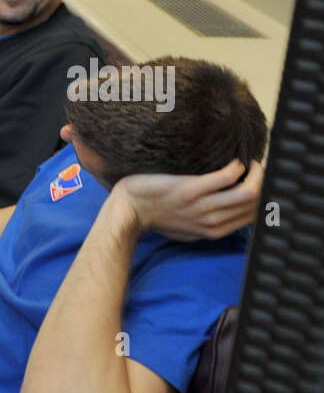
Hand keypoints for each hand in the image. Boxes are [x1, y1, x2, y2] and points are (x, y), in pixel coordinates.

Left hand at [114, 158, 263, 240]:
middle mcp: (211, 221)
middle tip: (258, 168)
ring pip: (248, 192)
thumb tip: (226, 213)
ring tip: (251, 163)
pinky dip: (237, 167)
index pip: (253, 216)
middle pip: (255, 203)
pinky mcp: (190, 190)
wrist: (127, 211)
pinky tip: (233, 161)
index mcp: (214, 231)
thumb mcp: (187, 229)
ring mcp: (201, 206)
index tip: (261, 182)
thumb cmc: (155, 216)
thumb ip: (208, 224)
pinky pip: (227, 177)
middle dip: (264, 182)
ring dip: (257, 173)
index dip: (263, 198)